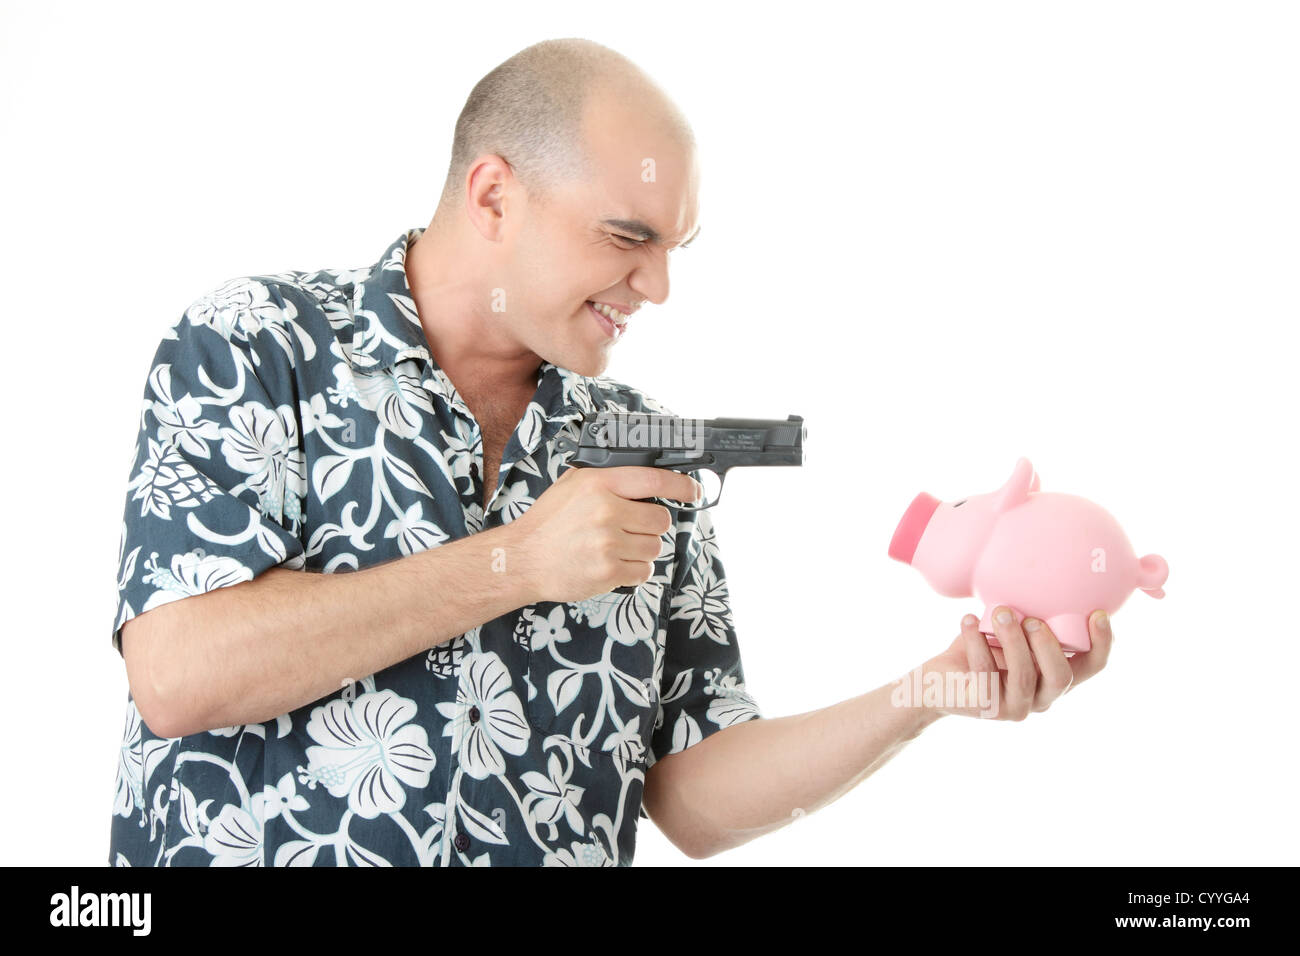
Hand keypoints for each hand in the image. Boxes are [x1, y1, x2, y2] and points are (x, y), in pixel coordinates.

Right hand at [507, 465, 702, 601]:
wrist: (522, 559)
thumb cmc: (548, 523)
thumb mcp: (572, 485)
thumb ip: (608, 480)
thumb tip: (647, 481)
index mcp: (599, 484)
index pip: (655, 479)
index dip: (682, 485)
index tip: (694, 491)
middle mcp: (606, 511)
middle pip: (660, 519)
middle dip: (651, 526)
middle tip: (630, 529)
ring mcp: (608, 543)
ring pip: (655, 547)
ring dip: (642, 550)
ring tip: (616, 548)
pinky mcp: (608, 572)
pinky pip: (643, 571)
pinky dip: (634, 571)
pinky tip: (612, 564)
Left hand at [919, 606, 1113, 719]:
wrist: (938, 680)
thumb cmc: (981, 647)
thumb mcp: (1010, 629)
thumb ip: (1031, 617)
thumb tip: (1044, 575)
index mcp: (1055, 676)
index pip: (1092, 667)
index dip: (1102, 644)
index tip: (1098, 614)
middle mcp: (1041, 697)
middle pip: (1061, 677)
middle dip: (1049, 645)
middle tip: (1032, 618)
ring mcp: (1014, 706)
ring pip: (1023, 676)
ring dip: (1012, 639)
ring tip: (1001, 611)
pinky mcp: (985, 706)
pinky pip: (985, 672)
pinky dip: (976, 642)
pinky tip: (968, 619)